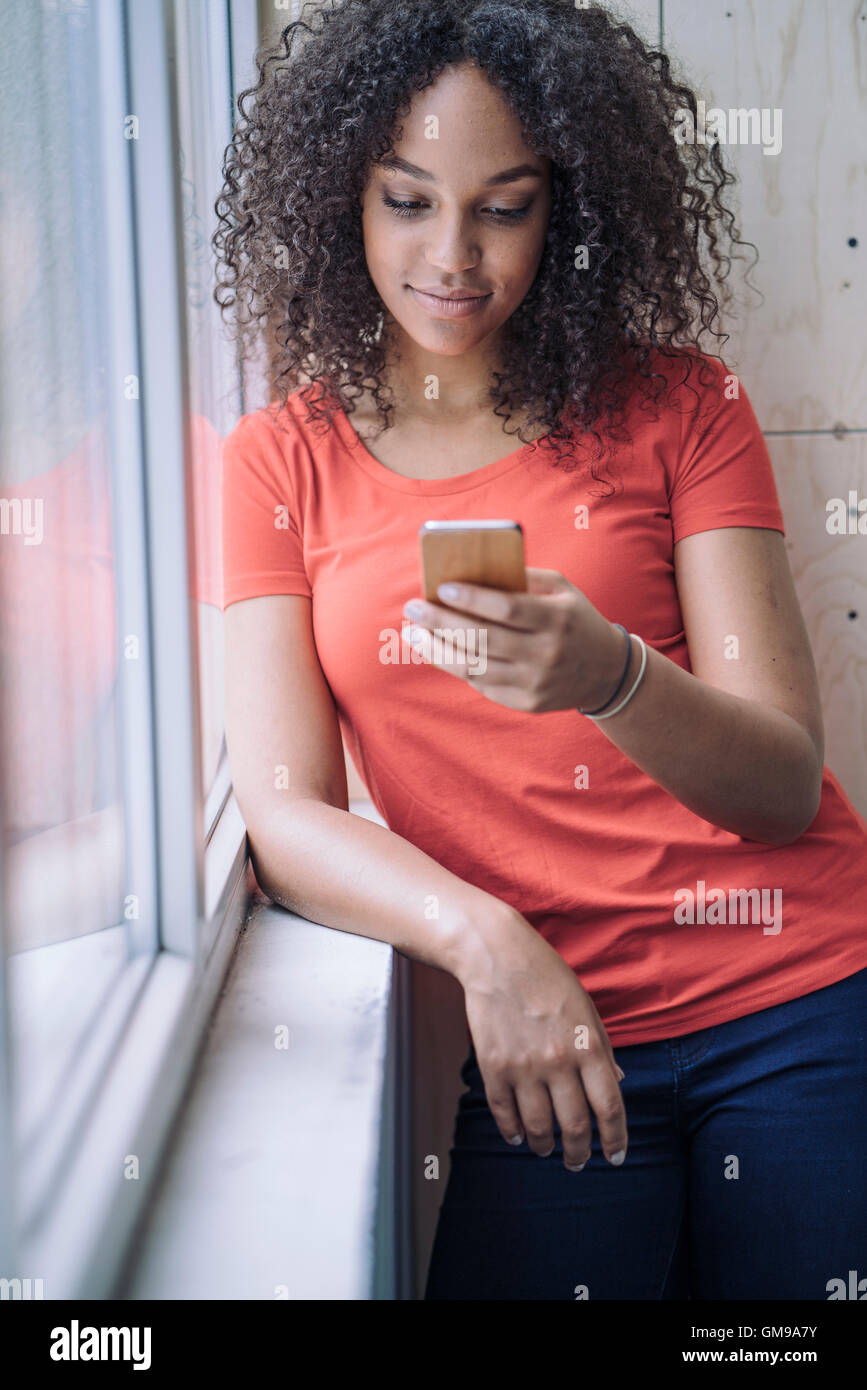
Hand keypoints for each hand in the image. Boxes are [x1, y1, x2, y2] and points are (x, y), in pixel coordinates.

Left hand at [401, 567, 626, 712]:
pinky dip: (456, 666)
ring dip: (436, 650)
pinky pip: (482, 685)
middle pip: (483, 639)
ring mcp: (536, 683)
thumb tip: (470, 572)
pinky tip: (437, 651)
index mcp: (556, 619)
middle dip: (440, 623)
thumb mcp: (561, 590)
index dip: (472, 599)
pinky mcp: (527, 703)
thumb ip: (522, 578)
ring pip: (474, 668)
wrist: (606, 671)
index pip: (507, 609)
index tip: (440, 587)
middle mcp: (546, 654)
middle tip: (412, 608)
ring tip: (413, 634)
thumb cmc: (573, 618)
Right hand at [456, 905, 627, 1170]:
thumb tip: (617, 1083)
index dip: (616, 1139)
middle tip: (578, 1162)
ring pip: (539, 1127)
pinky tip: (518, 1135)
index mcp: (587, 1047)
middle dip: (580, 1153)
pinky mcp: (493, 1066)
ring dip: (545, 1146)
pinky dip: (512, 1131)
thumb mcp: (586, 1008)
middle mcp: (558, 1061)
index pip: (609, 1107)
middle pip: (575, 1127)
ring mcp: (523, 1066)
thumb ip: (603, 1048)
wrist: (497, 955)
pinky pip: (504, 1113)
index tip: (616, 1156)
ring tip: (547, 1150)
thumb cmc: (547, 977)